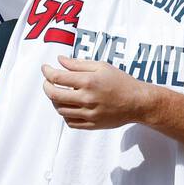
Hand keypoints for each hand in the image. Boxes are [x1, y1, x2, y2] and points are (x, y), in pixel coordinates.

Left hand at [41, 55, 155, 129]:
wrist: (137, 102)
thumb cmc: (121, 81)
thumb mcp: (102, 66)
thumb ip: (79, 64)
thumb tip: (60, 60)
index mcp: (88, 81)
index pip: (57, 77)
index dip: (47, 72)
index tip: (45, 68)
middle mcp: (86, 98)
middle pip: (53, 95)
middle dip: (46, 86)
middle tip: (47, 81)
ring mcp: (89, 114)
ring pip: (60, 110)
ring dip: (55, 100)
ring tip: (59, 93)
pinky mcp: (92, 125)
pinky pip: (70, 122)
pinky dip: (65, 114)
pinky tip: (69, 106)